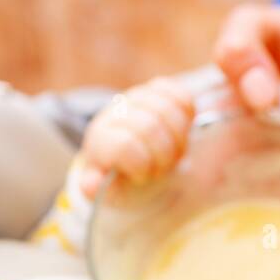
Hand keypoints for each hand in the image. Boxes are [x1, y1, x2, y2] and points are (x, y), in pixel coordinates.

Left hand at [79, 77, 194, 197]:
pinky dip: (188, 113)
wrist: (129, 155)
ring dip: (179, 138)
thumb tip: (91, 186)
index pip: (125, 144)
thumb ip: (99, 189)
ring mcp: (137, 98)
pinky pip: (180, 95)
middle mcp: (116, 113)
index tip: (142, 176)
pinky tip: (185, 129)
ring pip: (168, 109)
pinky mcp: (158, 90)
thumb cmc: (122, 176)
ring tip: (172, 152)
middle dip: (163, 155)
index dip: (142, 164)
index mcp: (101, 139)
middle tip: (161, 167)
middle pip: (151, 127)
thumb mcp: (109, 189)